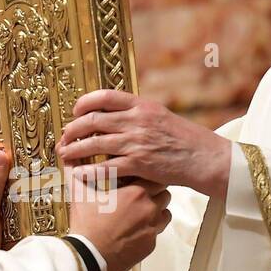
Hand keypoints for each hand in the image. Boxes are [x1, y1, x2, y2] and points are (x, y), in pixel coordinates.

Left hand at [55, 90, 231, 198]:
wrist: (206, 158)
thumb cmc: (186, 140)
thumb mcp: (162, 117)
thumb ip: (139, 115)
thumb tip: (117, 115)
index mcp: (142, 106)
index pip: (105, 97)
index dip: (84, 103)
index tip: (75, 112)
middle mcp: (137, 121)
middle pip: (93, 120)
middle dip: (73, 129)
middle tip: (64, 137)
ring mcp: (137, 142)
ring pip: (95, 143)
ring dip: (75, 149)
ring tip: (64, 155)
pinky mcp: (139, 164)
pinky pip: (106, 167)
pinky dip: (90, 170)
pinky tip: (79, 173)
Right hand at [66, 173, 170, 270]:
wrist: (88, 257)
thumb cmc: (86, 224)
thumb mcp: (79, 194)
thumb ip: (76, 172)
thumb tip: (67, 157)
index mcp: (137, 193)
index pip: (155, 177)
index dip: (148, 177)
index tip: (139, 180)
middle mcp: (150, 209)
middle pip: (164, 194)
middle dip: (154, 193)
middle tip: (138, 197)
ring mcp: (152, 228)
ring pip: (164, 213)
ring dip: (155, 212)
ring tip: (138, 214)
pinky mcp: (150, 245)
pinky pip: (157, 233)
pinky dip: (149, 230)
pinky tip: (134, 231)